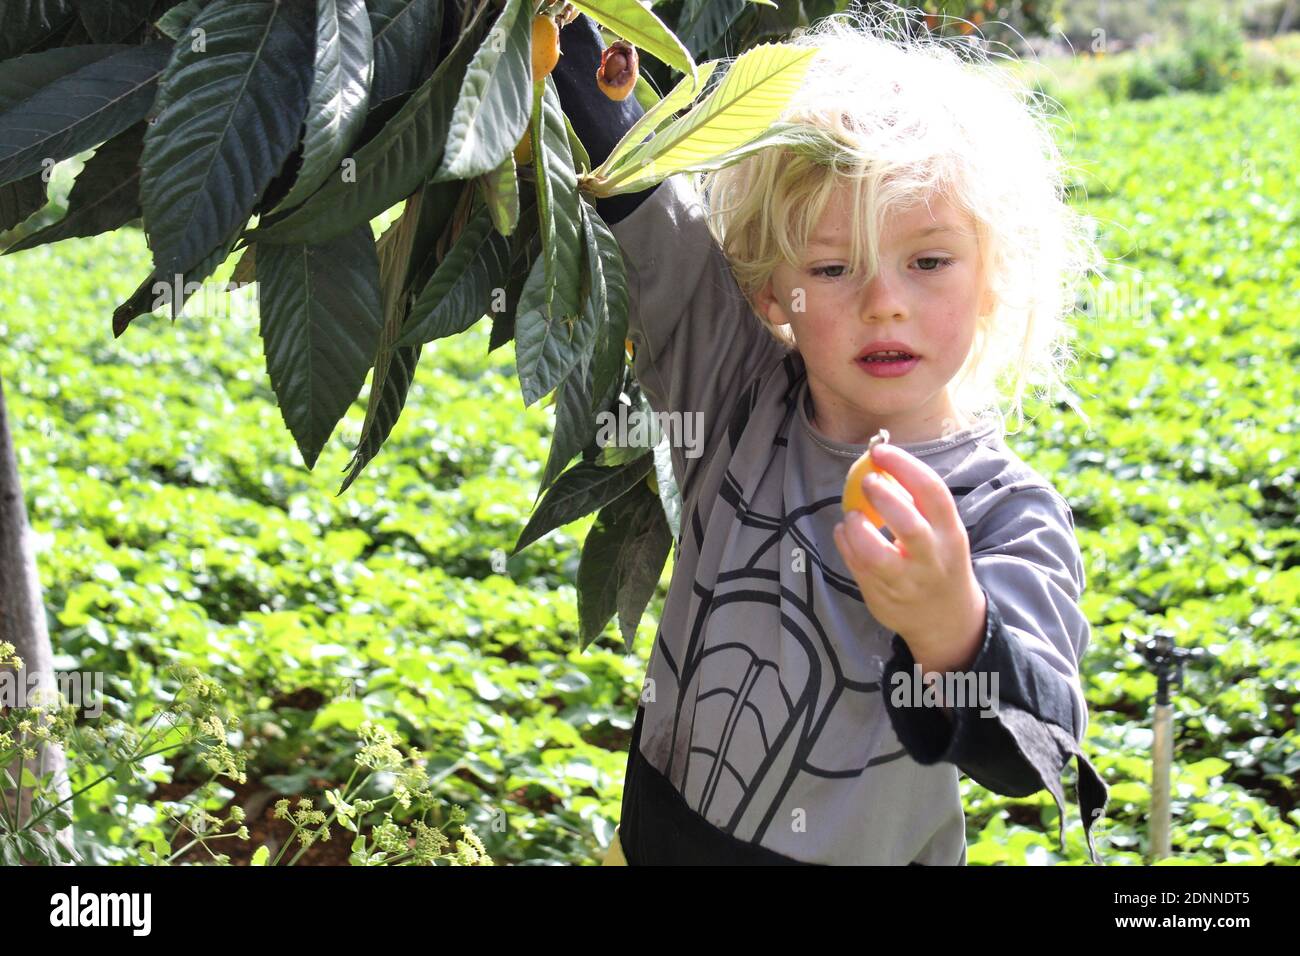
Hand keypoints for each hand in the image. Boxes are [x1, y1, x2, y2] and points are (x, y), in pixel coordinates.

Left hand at [832, 441, 986, 676]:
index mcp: (950, 534)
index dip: (904, 466)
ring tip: (852, 515)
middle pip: (908, 524)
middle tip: (867, 481)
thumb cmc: (940, 562)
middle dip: (882, 497)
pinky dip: (844, 543)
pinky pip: (856, 567)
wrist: (948, 620)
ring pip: (875, 554)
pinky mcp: (882, 596)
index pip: (931, 492)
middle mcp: (931, 559)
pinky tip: (844, 531)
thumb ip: (919, 505)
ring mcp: (906, 582)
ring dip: (857, 527)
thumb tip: (880, 465)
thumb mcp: (944, 533)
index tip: (881, 451)